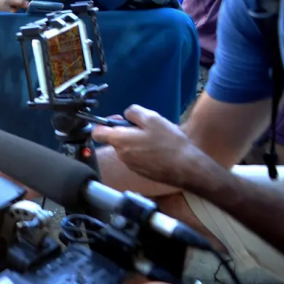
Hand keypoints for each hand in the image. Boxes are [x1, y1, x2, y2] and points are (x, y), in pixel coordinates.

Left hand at [92, 106, 209, 188]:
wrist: (186, 168)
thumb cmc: (169, 142)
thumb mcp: (152, 118)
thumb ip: (134, 112)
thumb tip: (125, 114)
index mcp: (120, 141)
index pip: (97, 133)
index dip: (105, 123)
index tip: (119, 119)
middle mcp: (121, 155)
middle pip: (116, 139)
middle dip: (127, 131)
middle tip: (146, 127)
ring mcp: (130, 165)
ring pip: (127, 148)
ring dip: (136, 141)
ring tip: (156, 138)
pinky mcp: (141, 172)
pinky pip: (136, 157)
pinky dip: (143, 151)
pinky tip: (159, 149)